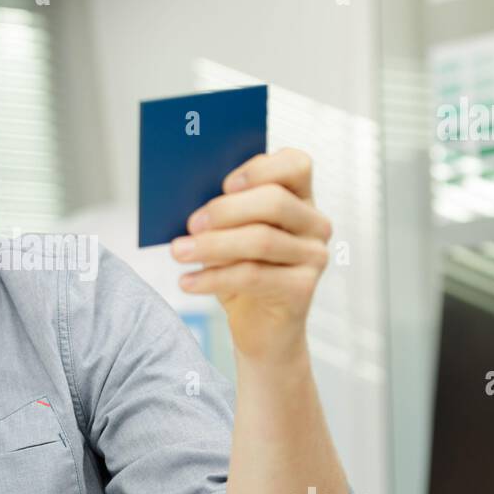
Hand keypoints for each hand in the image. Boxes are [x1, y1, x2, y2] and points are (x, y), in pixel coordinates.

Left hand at [172, 148, 331, 362]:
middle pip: (274, 202)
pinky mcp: (303, 288)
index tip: (225, 184)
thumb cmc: (241, 272)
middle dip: (226, 210)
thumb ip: (223, 216)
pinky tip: (187, 282)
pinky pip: (253, 276)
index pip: (296, 165)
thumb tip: (194, 209)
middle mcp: (314, 223)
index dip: (261, 168)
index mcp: (299, 198)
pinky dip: (213, 278)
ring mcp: (314, 256)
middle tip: (191, 224)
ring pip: (261, 240)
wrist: (261, 328)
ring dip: (212, 245)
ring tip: (178, 252)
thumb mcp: (229, 237)